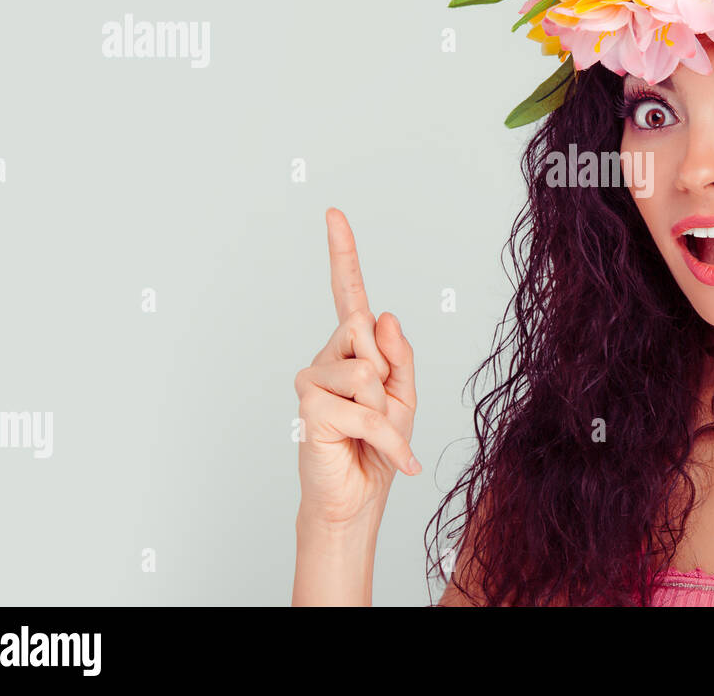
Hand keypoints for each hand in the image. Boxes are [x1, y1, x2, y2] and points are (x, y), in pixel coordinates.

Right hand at [294, 208, 418, 531]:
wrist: (359, 498)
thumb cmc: (378, 447)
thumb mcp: (404, 396)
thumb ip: (399, 356)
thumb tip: (385, 316)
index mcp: (353, 349)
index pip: (349, 295)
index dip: (343, 253)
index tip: (334, 214)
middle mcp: (328, 357)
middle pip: (368, 336)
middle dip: (389, 378)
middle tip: (381, 414)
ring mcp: (313, 380)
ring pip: (368, 373)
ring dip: (386, 413)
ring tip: (375, 436)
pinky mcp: (309, 407)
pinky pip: (365, 409)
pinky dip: (388, 438)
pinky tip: (389, 458)